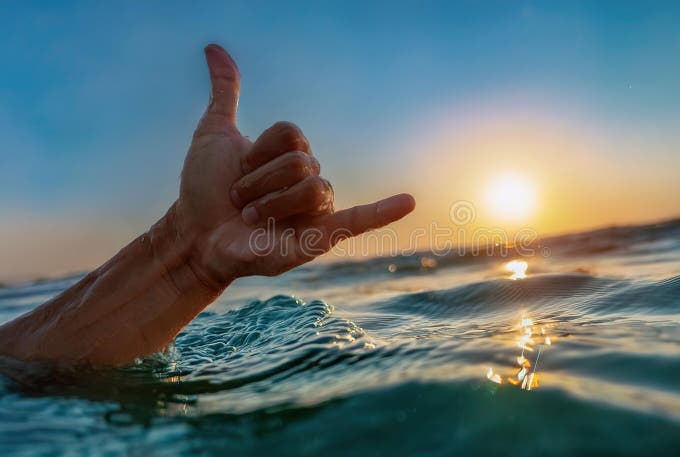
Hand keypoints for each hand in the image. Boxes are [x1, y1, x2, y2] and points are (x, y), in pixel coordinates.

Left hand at [174, 45, 414, 287]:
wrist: (196, 236)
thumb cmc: (205, 191)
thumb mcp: (215, 134)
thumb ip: (225, 94)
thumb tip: (215, 49)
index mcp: (294, 156)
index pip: (292, 135)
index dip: (258, 152)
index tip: (236, 171)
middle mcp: (310, 180)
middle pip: (300, 161)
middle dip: (259, 181)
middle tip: (240, 202)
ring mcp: (317, 210)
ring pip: (313, 186)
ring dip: (271, 202)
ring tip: (252, 219)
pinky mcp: (320, 238)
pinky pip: (358, 221)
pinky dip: (383, 212)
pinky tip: (408, 202)